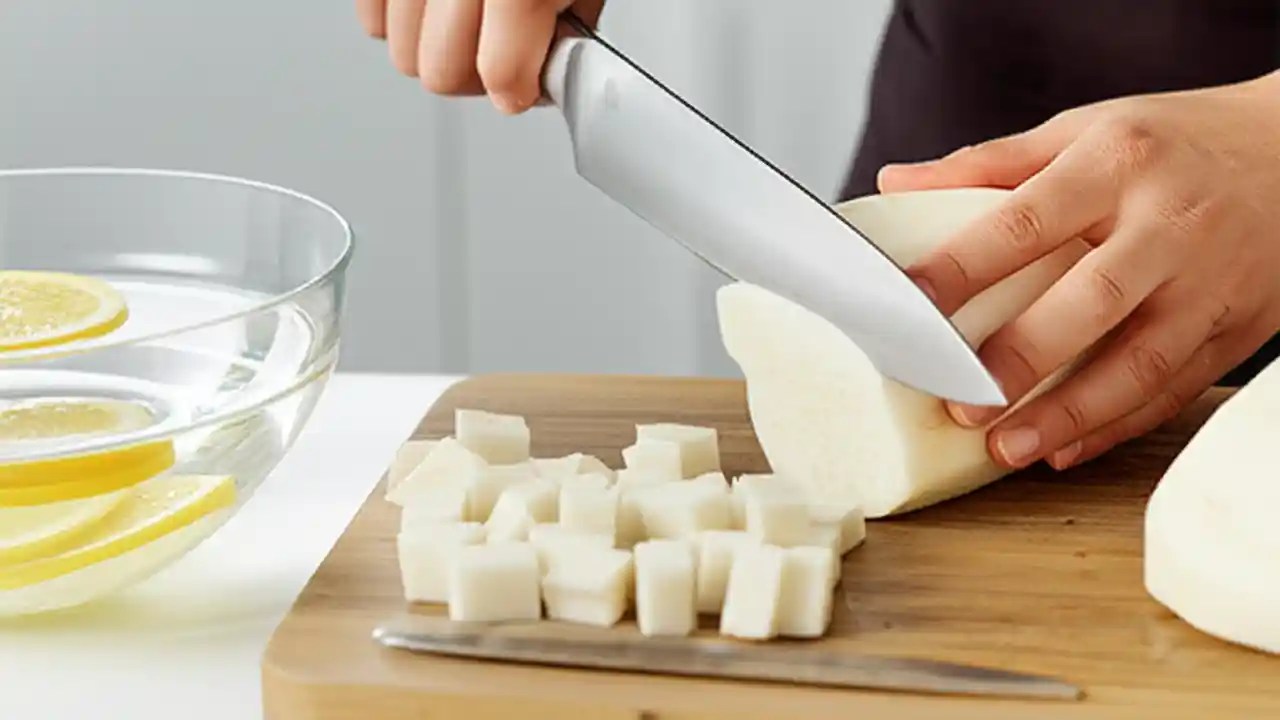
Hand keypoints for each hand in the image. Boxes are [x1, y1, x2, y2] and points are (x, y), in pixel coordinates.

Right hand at [356, 0, 604, 113]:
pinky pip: (372, 18)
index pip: (501, 77)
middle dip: (477, 77)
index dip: (520, 90)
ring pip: (401, 51)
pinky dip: (399, 19)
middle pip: (441, 73)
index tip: (527, 86)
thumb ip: (569, 20)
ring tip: (470, 24)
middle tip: (502, 56)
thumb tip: (553, 67)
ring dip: (437, 50)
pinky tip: (434, 7)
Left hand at [878, 72, 1279, 470]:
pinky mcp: (1237, 327)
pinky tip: (1064, 449)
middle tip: (961, 403)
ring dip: (1071, 414)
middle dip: (1023, 358)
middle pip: (1091, 300)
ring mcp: (1211, 282)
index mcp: (1117, 164)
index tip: (907, 308)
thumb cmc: (1174, 142)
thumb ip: (990, 162)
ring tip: (1006, 448)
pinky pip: (1176, 388)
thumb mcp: (1086, 129)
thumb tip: (894, 183)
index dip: (962, 268)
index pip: (1026, 221)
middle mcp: (1169, 224)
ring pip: (1141, 362)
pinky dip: (1118, 426)